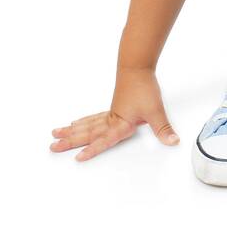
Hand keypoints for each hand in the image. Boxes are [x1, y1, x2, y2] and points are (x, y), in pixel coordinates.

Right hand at [49, 67, 179, 160]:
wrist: (137, 67)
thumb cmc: (143, 87)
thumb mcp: (155, 110)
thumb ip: (163, 128)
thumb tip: (173, 141)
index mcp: (120, 123)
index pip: (104, 140)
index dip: (92, 149)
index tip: (78, 158)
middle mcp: (112, 119)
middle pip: (88, 132)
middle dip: (70, 141)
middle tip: (52, 147)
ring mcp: (110, 113)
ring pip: (87, 125)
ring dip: (72, 131)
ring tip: (55, 134)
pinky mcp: (112, 107)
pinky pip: (93, 118)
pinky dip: (83, 122)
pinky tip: (75, 124)